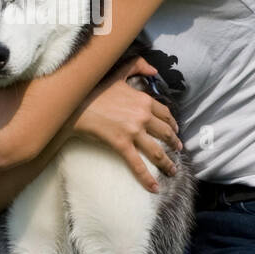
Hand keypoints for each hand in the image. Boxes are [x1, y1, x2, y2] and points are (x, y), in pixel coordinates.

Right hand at [70, 55, 182, 192]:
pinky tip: (154, 188)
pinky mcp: (122, 145)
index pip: (165, 114)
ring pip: (156, 151)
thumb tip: (154, 69)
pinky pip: (137, 164)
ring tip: (172, 171)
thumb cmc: (95, 89)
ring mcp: (133, 131)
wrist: (76, 104)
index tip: (175, 131)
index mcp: (143, 100)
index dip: (173, 123)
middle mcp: (142, 116)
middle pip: (165, 133)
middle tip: (178, 151)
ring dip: (167, 163)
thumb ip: (137, 66)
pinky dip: (147, 178)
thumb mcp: (118, 73)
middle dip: (174, 143)